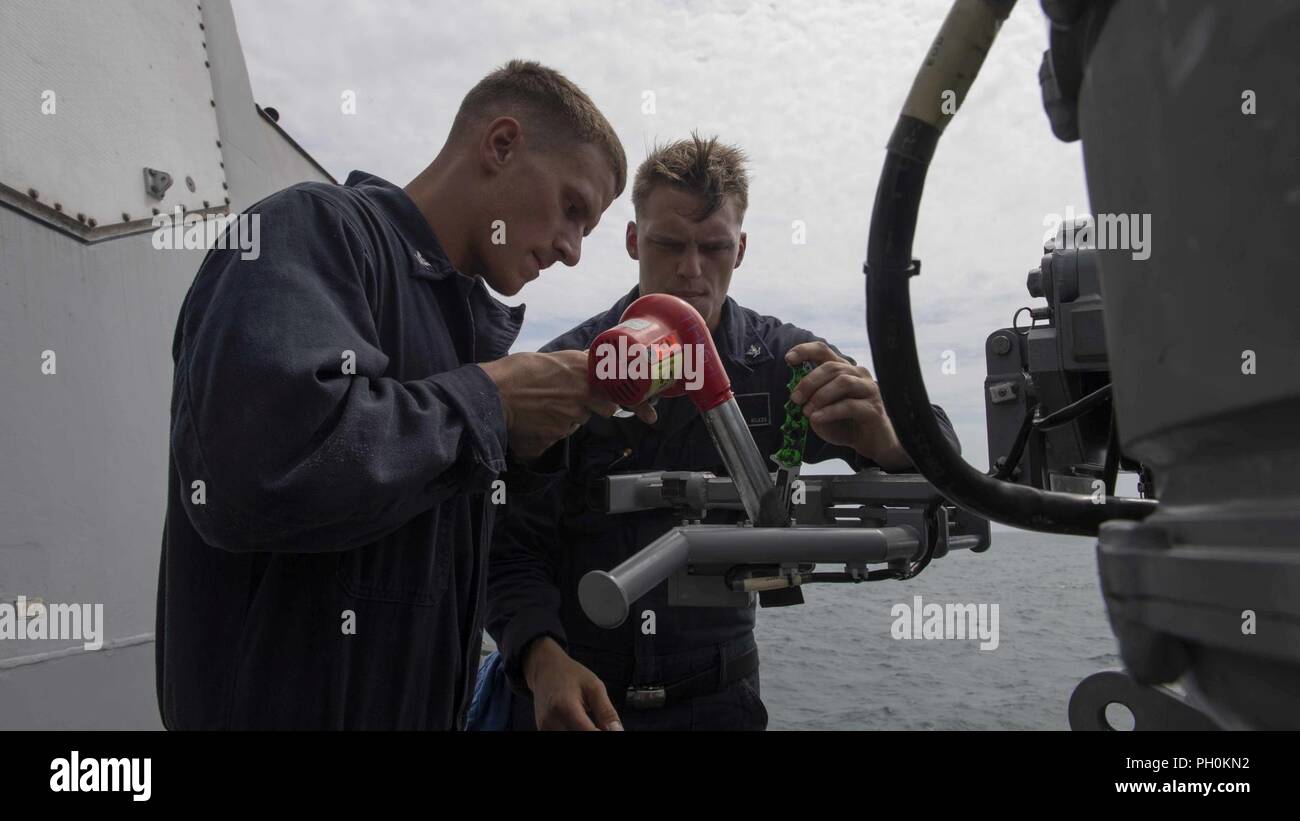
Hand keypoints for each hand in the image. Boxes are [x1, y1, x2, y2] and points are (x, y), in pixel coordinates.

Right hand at [480, 350, 650, 461]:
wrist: (493, 393)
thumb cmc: (516, 371)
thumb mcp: (552, 359)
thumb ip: (574, 366)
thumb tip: (588, 365)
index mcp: (583, 369)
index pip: (622, 388)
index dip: (639, 404)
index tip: (651, 415)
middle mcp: (583, 391)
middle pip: (604, 408)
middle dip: (594, 407)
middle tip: (567, 400)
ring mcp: (572, 414)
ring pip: (579, 419)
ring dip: (566, 416)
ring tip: (541, 405)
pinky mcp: (560, 433)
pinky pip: (561, 432)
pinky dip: (550, 428)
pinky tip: (534, 418)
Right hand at [523, 637, 622, 730]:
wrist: (545, 669)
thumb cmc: (569, 674)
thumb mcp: (594, 686)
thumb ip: (606, 711)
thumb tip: (617, 731)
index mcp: (566, 708)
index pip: (589, 733)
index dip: (603, 733)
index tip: (612, 728)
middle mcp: (551, 722)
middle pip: (579, 737)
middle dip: (594, 731)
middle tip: (601, 722)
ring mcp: (545, 728)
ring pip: (571, 737)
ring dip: (584, 730)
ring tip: (589, 720)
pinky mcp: (543, 730)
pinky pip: (563, 735)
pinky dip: (575, 730)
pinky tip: (580, 723)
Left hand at [785, 341, 911, 470]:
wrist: (870, 443)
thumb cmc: (844, 423)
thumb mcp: (821, 409)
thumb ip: (810, 399)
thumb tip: (797, 394)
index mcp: (843, 370)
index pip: (824, 351)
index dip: (805, 351)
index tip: (788, 359)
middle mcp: (858, 374)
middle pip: (832, 367)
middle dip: (809, 382)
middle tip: (795, 399)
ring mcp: (868, 389)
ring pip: (843, 382)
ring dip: (820, 396)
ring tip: (807, 412)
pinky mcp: (873, 408)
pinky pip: (850, 405)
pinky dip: (830, 411)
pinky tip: (817, 418)